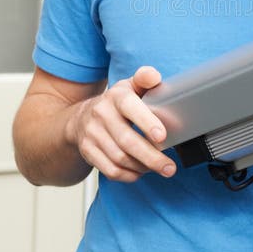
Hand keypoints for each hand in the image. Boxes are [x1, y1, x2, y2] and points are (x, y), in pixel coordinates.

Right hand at [70, 66, 174, 182]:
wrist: (82, 117)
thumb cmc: (117, 103)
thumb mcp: (130, 86)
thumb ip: (144, 79)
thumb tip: (154, 76)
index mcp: (116, 96)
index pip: (130, 107)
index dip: (146, 122)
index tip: (162, 136)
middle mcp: (101, 114)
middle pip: (127, 141)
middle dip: (151, 157)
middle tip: (170, 167)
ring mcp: (92, 134)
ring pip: (120, 158)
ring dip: (143, 167)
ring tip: (159, 167)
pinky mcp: (88, 151)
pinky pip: (110, 170)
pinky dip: (129, 175)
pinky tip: (140, 171)